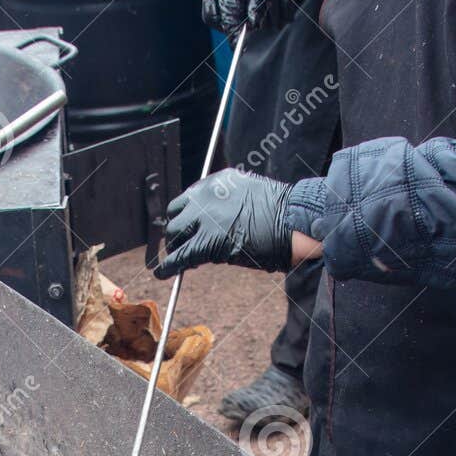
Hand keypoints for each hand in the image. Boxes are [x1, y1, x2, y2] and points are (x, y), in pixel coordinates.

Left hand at [153, 171, 294, 278]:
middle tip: (182, 246)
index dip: (187, 216)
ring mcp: (204, 217)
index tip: (189, 227)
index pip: (190, 197)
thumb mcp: (252, 196)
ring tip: (178, 261)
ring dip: (175, 248)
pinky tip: (162, 274)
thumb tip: (221, 222)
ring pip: (174, 234)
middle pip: (176, 213)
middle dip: (177, 231)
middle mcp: (206, 195)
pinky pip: (178, 256)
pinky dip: (168, 267)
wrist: (293, 223)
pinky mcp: (206, 242)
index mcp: (218, 182)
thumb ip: (231, 204)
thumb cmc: (283, 215)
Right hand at [202, 0, 299, 36]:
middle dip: (229, 26)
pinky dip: (228, 10)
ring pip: (210, 11)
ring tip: (251, 14)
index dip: (234, 28)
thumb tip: (251, 22)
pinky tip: (244, 4)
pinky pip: (213, 2)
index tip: (241, 45)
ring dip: (229, 20)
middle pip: (212, 13)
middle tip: (249, 30)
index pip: (227, 6)